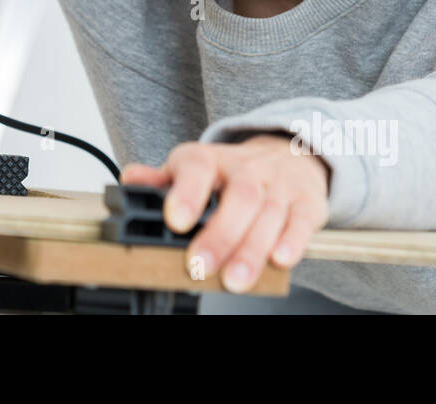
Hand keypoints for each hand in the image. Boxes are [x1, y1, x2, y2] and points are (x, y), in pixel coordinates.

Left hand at [120, 133, 330, 293]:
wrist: (286, 154)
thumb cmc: (230, 172)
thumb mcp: (193, 170)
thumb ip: (160, 181)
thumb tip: (129, 181)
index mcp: (211, 159)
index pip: (197, 167)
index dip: (186, 192)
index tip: (175, 220)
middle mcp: (247, 168)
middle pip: (239, 196)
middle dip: (220, 235)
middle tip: (199, 267)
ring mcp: (279, 185)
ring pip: (268, 212)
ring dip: (251, 249)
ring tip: (234, 280)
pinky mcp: (306, 203)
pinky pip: (301, 220)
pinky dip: (292, 241)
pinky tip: (279, 261)